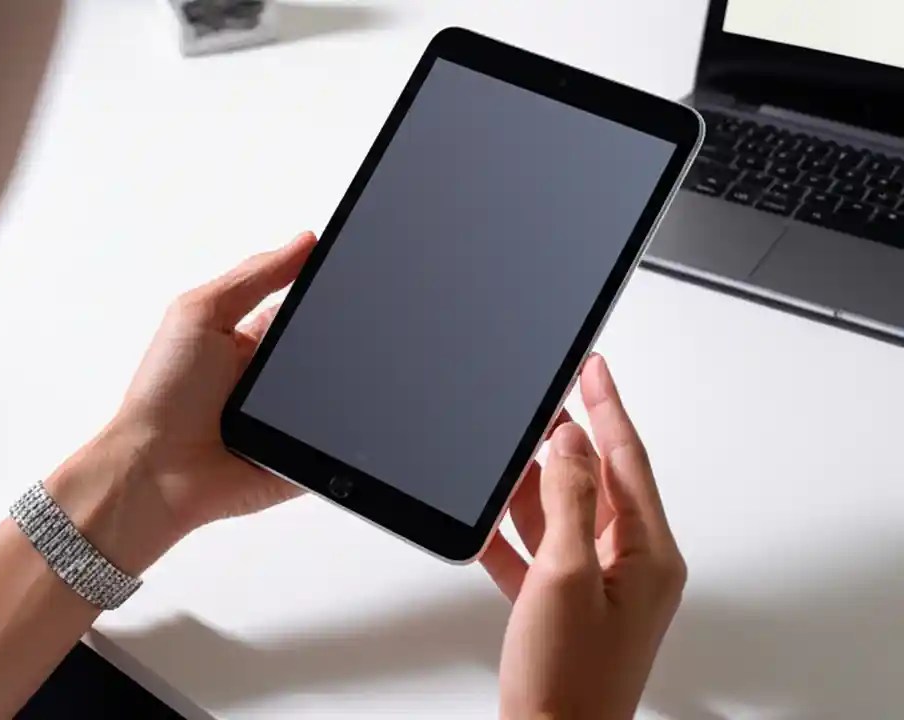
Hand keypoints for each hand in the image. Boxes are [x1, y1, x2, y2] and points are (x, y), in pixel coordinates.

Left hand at [46, 232, 316, 570]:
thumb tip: (304, 241)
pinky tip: (333, 422)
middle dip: (339, 338)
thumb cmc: (163, 395)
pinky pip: (339, 442)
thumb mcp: (200, 313)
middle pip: (327, 346)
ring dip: (343, 384)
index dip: (326, 288)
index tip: (351, 268)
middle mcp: (274, 377)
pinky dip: (343, 433)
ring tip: (312, 386)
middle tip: (333, 334)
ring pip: (341, 392)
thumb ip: (254, 276)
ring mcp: (290, 419)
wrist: (155, 472)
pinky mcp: (304, 458)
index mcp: (251, 337)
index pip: (302, 303)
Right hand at [480, 355, 686, 719]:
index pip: (628, 460)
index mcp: (646, 556)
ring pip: (563, 515)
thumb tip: (573, 444)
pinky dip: (511, 534)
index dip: (609, 407)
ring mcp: (596, 589)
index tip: (595, 366)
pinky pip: (538, 553)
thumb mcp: (567, 576)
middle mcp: (629, 568)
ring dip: (532, 486)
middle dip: (565, 441)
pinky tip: (486, 520)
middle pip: (596, 483)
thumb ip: (571, 502)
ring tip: (505, 454)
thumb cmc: (568, 683)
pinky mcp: (562, 609)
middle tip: (540, 402)